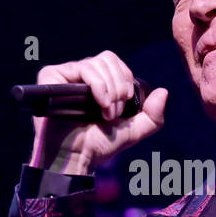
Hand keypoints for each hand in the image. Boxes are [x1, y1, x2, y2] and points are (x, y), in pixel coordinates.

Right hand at [29, 51, 167, 175]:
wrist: (76, 158)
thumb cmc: (99, 146)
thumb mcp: (132, 132)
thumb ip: (152, 116)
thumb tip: (163, 91)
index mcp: (97, 83)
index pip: (116, 64)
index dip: (125, 82)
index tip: (123, 106)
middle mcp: (81, 76)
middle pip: (108, 58)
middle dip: (119, 86)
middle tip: (114, 112)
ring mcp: (66, 76)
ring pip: (97, 63)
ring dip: (109, 90)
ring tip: (105, 112)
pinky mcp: (52, 77)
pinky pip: (81, 67)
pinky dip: (97, 84)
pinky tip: (98, 103)